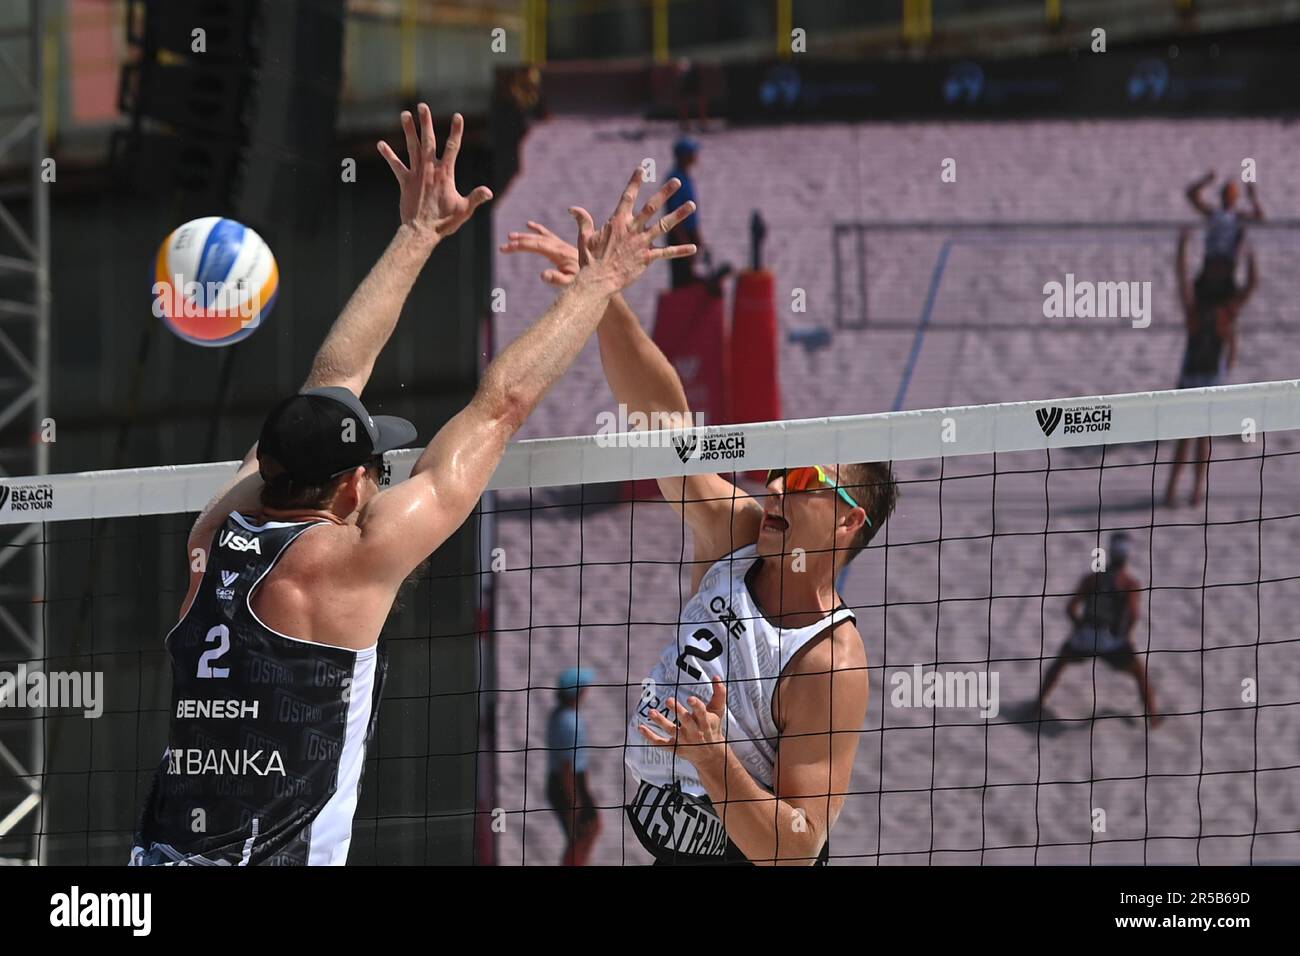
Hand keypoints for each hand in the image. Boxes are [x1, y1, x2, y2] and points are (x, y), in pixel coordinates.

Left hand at [378, 104, 492, 240]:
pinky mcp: (405, 182)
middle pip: (428, 141)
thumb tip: (489, 191)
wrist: (421, 231)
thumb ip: (476, 198)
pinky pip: (396, 165)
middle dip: (426, 122)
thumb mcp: (464, 210)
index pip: (452, 147)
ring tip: (405, 114)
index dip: (456, 131)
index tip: (457, 116)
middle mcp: (429, 169)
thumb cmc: (444, 222)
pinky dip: (389, 155)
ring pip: (412, 147)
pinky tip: (381, 144)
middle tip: (423, 106)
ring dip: (409, 130)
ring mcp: (416, 174)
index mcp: (445, 174)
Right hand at [500, 221, 579, 286]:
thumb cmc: (583, 280)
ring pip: (540, 237)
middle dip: (519, 243)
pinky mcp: (561, 246)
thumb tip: (541, 274)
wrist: (598, 273)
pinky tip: (529, 224)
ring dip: (525, 236)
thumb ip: (557, 279)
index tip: (508, 247)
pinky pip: (547, 235)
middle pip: (535, 241)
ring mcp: (560, 245)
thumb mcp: (571, 284)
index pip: (537, 246)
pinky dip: (538, 229)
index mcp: (560, 253)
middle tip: (503, 247)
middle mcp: (559, 246)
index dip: (522, 245)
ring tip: (510, 236)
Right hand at [568, 171, 696, 294]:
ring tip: (692, 204)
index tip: (642, 167)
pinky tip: (694, 248)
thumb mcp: (585, 238)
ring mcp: (641, 243)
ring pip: (664, 225)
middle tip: (677, 181)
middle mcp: (632, 229)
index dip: (635, 181)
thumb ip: (583, 221)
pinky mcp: (647, 258)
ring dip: (678, 214)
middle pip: (652, 206)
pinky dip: (680, 251)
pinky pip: (667, 253)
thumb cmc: (590, 260)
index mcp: (618, 222)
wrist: (597, 281)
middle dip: (665, 192)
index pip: (628, 196)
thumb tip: (573, 208)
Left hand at [639, 675, 727, 773]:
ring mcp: (684, 740)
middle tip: (668, 700)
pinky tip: (641, 727)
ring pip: (671, 730)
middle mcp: (694, 731)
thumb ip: (719, 694)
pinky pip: (661, 743)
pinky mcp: (675, 747)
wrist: (711, 755)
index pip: (701, 712)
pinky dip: (650, 736)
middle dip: (678, 711)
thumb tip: (716, 677)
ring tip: (651, 712)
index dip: (696, 706)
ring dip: (660, 721)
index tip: (690, 698)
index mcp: (705, 721)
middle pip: (686, 721)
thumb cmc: (713, 727)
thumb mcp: (718, 711)